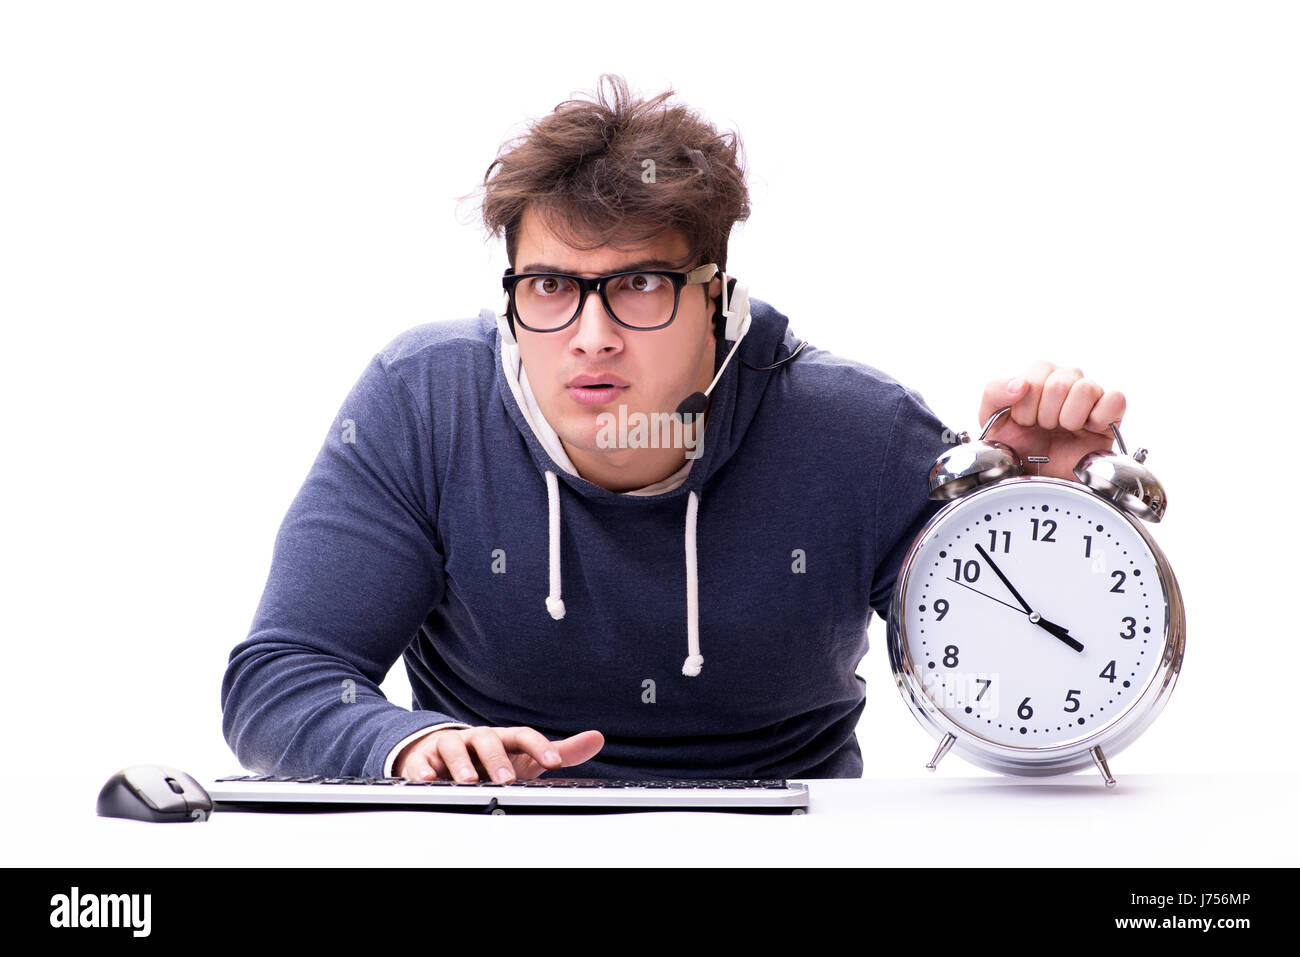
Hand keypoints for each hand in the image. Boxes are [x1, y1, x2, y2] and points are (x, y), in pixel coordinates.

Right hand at [393, 726, 604, 783]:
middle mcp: (477, 738)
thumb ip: (560, 750)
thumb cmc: (490, 758)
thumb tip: (597, 738)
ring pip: (454, 747)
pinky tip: (426, 779)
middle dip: (497, 759)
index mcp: (503, 738)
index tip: (555, 761)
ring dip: (461, 764)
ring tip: (469, 781)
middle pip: (487, 739)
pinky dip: (422, 770)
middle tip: (507, 780)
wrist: (439, 753)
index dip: (540, 746)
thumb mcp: (524, 757)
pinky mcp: (422, 758)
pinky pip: (420, 762)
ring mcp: (449, 746)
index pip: (523, 735)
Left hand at [979, 360, 1126, 482]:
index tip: (1023, 421)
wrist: (1037, 477)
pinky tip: (1086, 429)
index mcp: (1040, 377)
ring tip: (1063, 431)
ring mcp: (1090, 397)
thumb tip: (1019, 384)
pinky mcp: (1111, 415)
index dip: (1027, 401)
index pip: (1039, 370)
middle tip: (1043, 429)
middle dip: (1045, 414)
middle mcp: (1066, 382)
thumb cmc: (1018, 446)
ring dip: (1068, 418)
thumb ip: (994, 392)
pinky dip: (1099, 417)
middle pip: (1060, 382)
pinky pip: (1115, 400)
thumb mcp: (992, 418)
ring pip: (1085, 389)